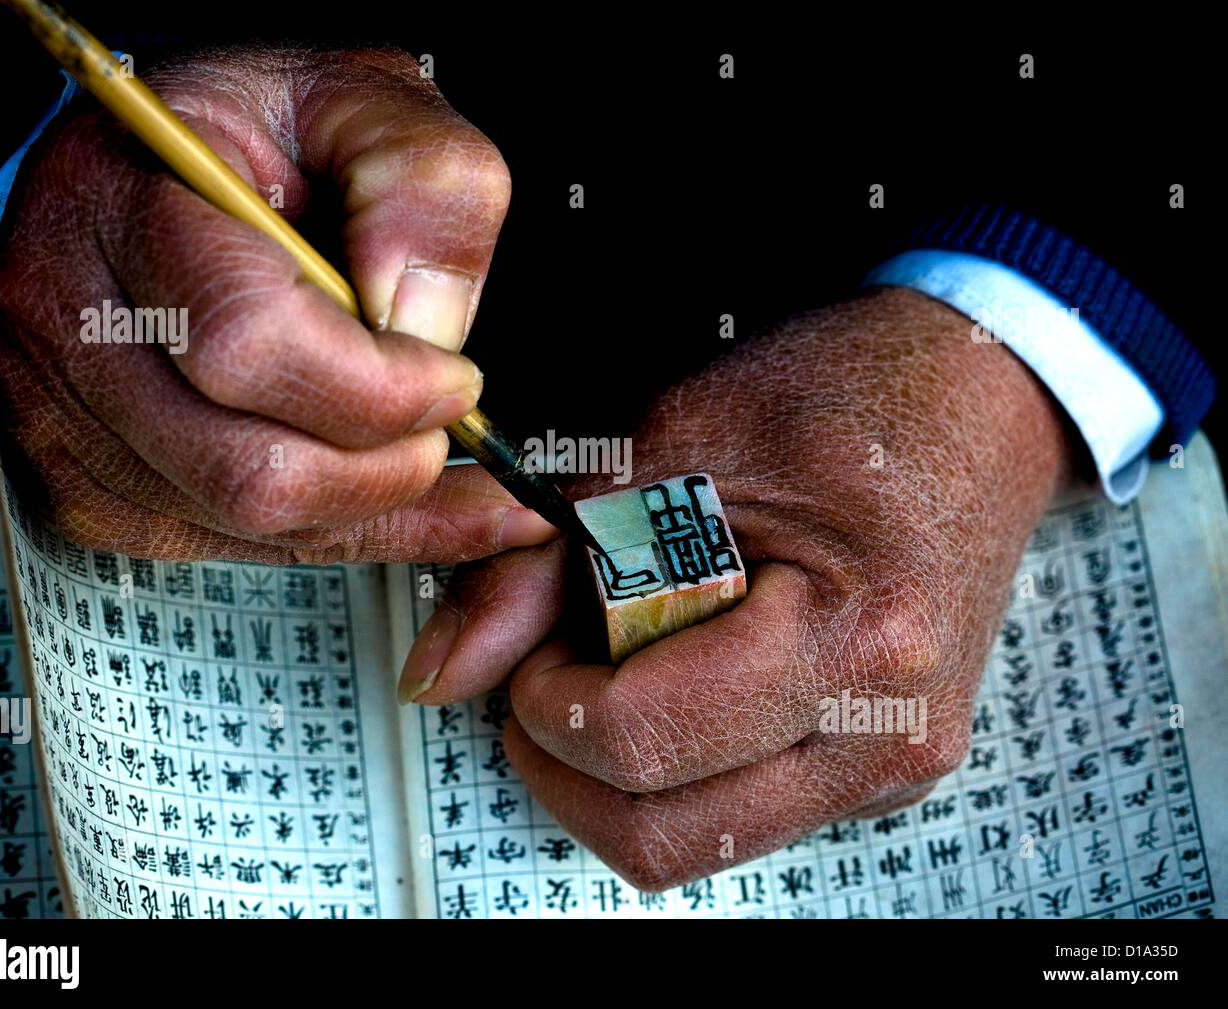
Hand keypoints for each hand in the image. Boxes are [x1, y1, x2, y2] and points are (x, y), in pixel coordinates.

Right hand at [0, 44, 554, 563]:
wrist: (157, 164)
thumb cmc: (254, 134)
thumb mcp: (361, 99)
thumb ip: (422, 182)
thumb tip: (424, 325)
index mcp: (118, 202)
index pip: (247, 342)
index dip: (377, 386)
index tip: (455, 378)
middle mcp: (68, 323)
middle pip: (248, 466)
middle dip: (386, 464)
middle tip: (448, 421)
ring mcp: (67, 420)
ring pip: (246, 522)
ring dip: (374, 505)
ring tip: (441, 456)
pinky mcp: (97, 485)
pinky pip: (241, 550)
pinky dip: (351, 535)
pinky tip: (426, 510)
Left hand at [399, 286, 1073, 888]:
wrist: (975, 403)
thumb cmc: (847, 397)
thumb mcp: (672, 445)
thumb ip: (544, 562)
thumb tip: (443, 667)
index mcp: (854, 635)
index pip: (644, 740)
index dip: (547, 701)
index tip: (531, 646)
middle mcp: (890, 730)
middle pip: (663, 835)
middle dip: (566, 762)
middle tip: (546, 675)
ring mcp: (892, 765)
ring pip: (695, 845)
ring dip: (616, 776)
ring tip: (610, 670)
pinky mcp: (877, 771)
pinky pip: (738, 815)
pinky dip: (674, 769)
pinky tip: (672, 681)